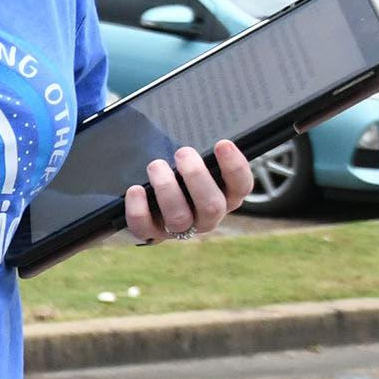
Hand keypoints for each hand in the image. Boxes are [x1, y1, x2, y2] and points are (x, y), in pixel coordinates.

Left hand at [125, 140, 250, 242]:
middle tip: (183, 152)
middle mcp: (207, 218)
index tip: (222, 144)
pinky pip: (144, 229)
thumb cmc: (182, 176)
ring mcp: (180, 230)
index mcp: (226, 198)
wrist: (153, 203)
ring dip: (167, 189)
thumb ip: (203, 157)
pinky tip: (136, 190)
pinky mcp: (152, 235)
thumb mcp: (197, 165)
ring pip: (179, 218)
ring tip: (156, 166)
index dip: (235, 167)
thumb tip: (195, 143)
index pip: (242, 187)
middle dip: (196, 176)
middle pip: (212, 206)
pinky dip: (138, 210)